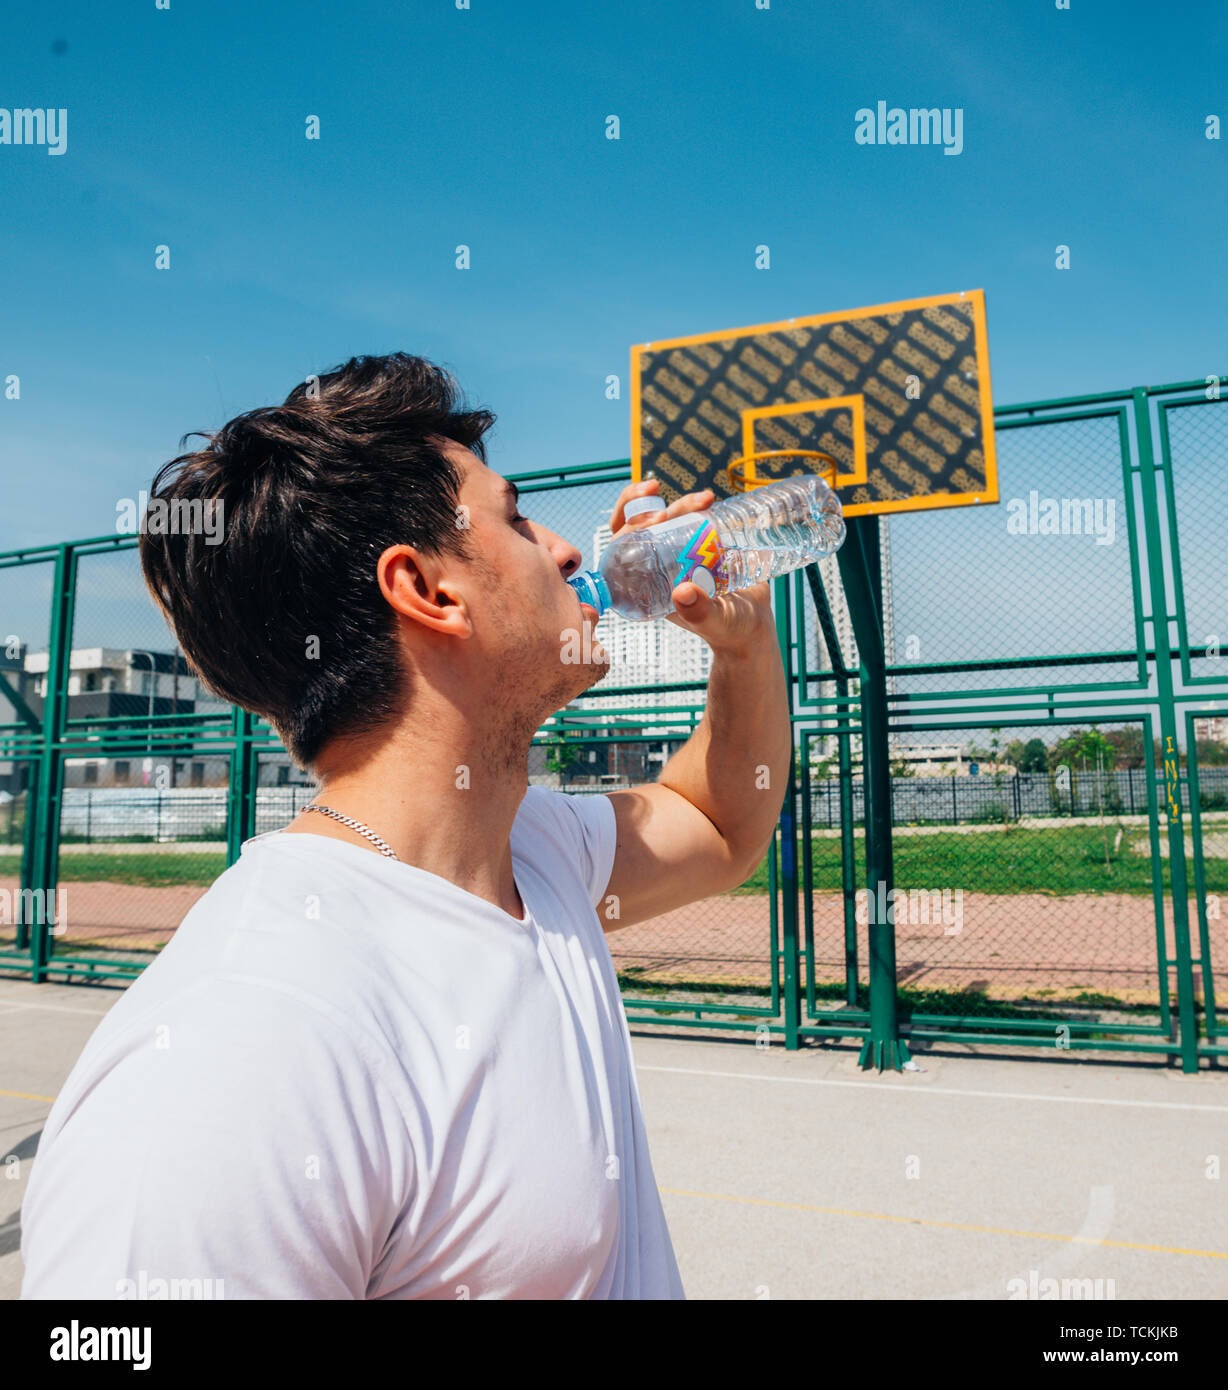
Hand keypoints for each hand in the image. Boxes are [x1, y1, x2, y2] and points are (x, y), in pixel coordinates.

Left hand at [609, 478, 773, 656]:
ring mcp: (681, 554)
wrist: (755, 624)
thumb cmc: (730, 631)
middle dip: (645, 506)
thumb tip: (681, 593)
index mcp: (648, 587)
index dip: (625, 527)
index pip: (621, 553)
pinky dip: (698, 506)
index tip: (651, 519)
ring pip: (667, 519)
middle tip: (668, 504)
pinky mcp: (702, 545)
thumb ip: (699, 612)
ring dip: (680, 503)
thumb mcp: (714, 622)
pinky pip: (690, 519)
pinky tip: (711, 501)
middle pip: (639, 529)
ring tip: (707, 499)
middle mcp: (659, 567)